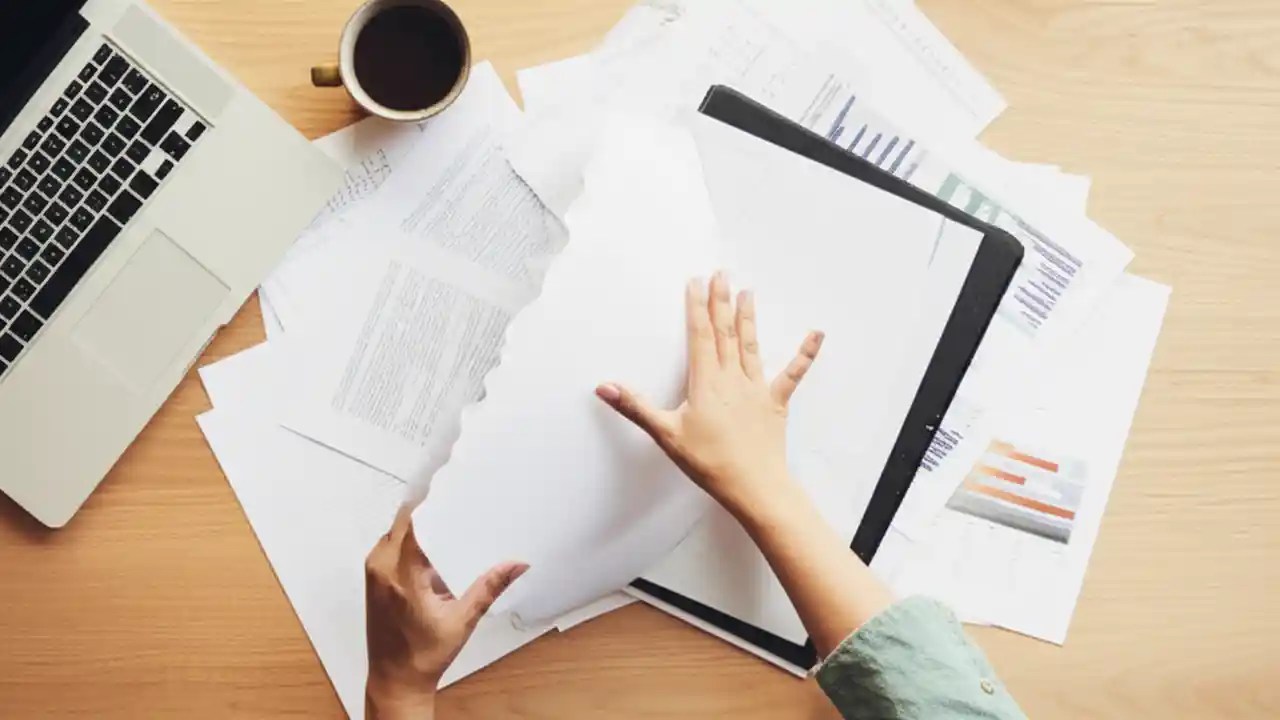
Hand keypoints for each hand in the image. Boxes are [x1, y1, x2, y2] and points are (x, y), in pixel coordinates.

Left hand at [365, 506, 527, 719]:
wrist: (395, 679)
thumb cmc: (421, 656)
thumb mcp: (462, 621)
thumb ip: (489, 588)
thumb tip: (516, 565)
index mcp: (401, 578)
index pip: (413, 524)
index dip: (431, 502)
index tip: (449, 487)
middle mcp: (381, 569)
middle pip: (404, 521)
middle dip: (429, 509)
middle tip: (456, 499)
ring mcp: (374, 572)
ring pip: (397, 530)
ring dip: (420, 524)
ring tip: (449, 518)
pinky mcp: (374, 576)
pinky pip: (392, 543)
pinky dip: (411, 539)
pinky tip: (434, 544)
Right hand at [595, 272, 823, 519]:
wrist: (754, 486)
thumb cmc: (710, 462)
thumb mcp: (666, 434)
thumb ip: (636, 407)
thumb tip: (605, 386)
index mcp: (706, 382)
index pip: (700, 335)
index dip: (696, 307)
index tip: (695, 282)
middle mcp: (733, 379)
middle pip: (725, 332)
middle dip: (721, 302)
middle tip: (721, 274)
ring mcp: (757, 389)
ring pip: (751, 345)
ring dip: (748, 318)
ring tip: (748, 291)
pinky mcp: (775, 403)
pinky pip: (793, 374)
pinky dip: (805, 353)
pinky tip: (817, 334)